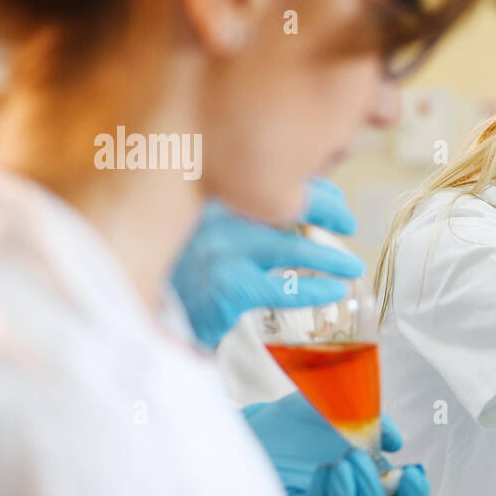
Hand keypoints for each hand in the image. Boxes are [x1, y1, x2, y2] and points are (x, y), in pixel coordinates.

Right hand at [171, 177, 365, 348]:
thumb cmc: (178, 274)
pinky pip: (287, 287)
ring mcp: (219, 251)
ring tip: (352, 266)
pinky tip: (336, 291)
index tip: (336, 201)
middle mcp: (212, 215)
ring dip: (331, 256)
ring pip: (293, 246)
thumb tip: (302, 201)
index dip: (310, 186)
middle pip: (287, 204)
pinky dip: (318, 289)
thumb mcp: (201, 229)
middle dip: (327, 211)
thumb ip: (240, 212)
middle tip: (350, 224)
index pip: (272, 177)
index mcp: (209, 193)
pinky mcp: (228, 288)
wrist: (143, 318)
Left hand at [244, 392, 428, 495]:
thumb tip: (395, 444)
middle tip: (358, 458)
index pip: (404, 495)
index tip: (411, 473)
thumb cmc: (307, 414)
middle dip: (375, 493)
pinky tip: (322, 470)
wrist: (265, 420)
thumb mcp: (346, 407)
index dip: (414, 492)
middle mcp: (353, 491)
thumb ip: (375, 421)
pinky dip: (326, 493)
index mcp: (372, 469)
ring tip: (338, 464)